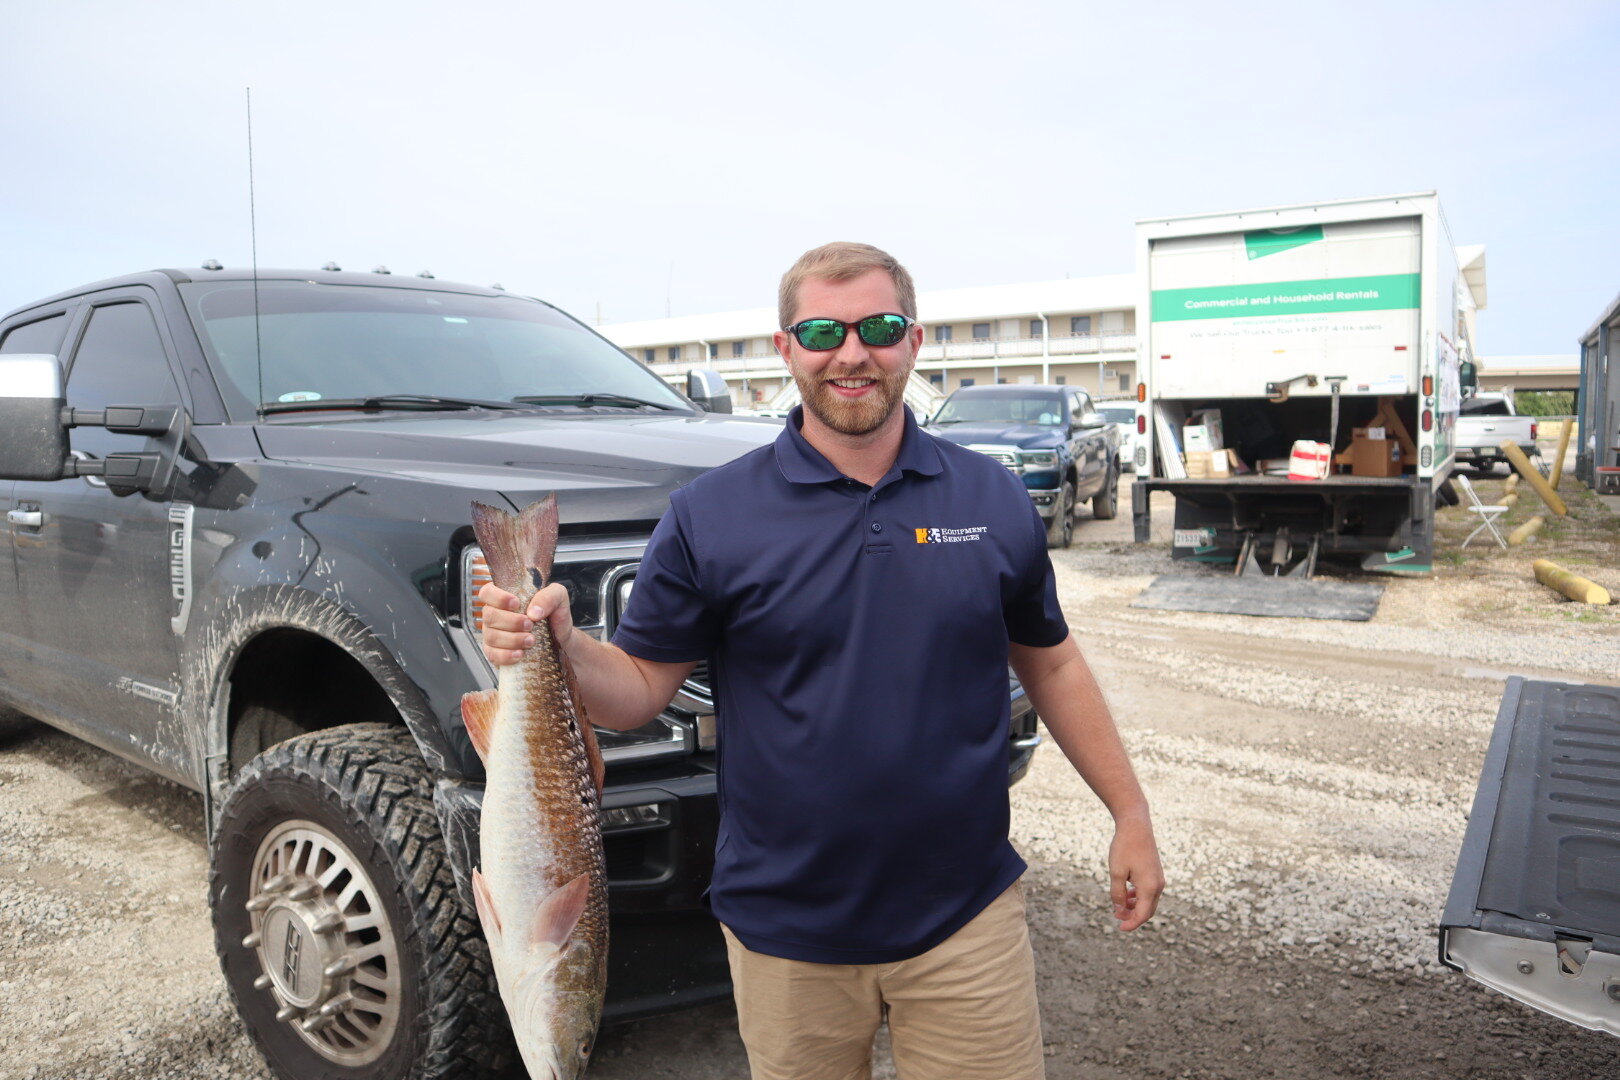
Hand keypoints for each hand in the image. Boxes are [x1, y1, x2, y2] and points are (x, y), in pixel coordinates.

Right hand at [477, 581, 572, 665]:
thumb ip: (548, 596)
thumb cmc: (554, 615)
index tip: (516, 604)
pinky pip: (493, 655)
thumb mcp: (558, 597)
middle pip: (489, 616)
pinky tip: (520, 654)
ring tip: (531, 640)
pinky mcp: (495, 653)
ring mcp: (492, 634)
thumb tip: (533, 612)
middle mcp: (494, 614)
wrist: (561, 639)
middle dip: (512, 622)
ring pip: (491, 637)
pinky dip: (506, 655)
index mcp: (504, 597)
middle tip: (530, 625)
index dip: (498, 598)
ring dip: (512, 639)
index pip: (487, 592)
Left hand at [1108, 814, 1163, 931]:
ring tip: (1120, 907)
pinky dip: (1139, 897)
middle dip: (1133, 917)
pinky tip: (1128, 895)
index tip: (1120, 928)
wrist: (1136, 826)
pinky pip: (1150, 892)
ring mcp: (1159, 878)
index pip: (1143, 914)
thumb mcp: (1116, 872)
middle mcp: (1158, 885)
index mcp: (1150, 887)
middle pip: (1148, 910)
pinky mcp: (1156, 872)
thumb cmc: (1124, 847)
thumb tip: (1120, 910)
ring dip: (1136, 907)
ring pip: (1149, 901)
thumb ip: (1117, 894)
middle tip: (1118, 919)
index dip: (1131, 924)